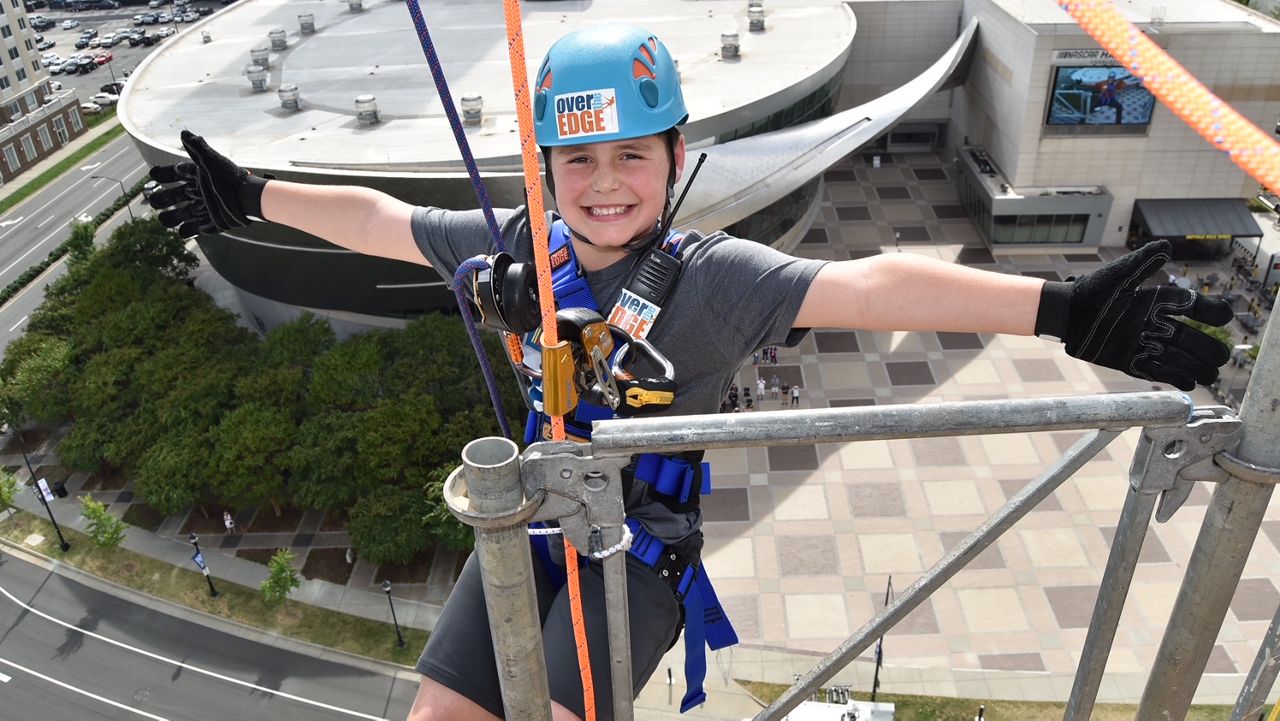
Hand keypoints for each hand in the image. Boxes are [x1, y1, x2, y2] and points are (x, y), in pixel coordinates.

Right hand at [148, 130, 267, 237]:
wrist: (249, 198)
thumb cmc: (231, 178)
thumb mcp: (212, 161)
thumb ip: (197, 148)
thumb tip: (184, 133)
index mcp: (199, 177)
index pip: (176, 174)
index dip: (164, 174)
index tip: (153, 174)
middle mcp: (200, 192)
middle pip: (176, 196)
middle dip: (163, 198)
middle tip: (154, 201)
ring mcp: (206, 208)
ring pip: (184, 214)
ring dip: (172, 217)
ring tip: (163, 219)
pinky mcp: (213, 222)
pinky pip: (198, 229)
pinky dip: (189, 231)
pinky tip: (182, 232)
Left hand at [1035, 240, 1231, 390]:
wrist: (1067, 314)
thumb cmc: (1092, 290)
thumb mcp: (1120, 274)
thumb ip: (1143, 262)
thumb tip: (1167, 245)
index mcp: (1157, 302)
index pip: (1190, 307)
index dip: (1208, 311)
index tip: (1223, 316)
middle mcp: (1155, 324)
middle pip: (1190, 338)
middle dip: (1207, 348)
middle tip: (1221, 356)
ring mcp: (1144, 344)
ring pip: (1178, 358)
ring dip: (1196, 366)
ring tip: (1211, 374)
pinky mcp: (1130, 361)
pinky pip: (1157, 371)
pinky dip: (1174, 377)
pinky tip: (1190, 382)